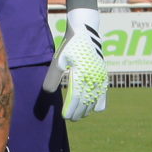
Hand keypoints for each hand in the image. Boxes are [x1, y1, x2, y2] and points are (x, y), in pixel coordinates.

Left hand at [41, 6, 107, 121]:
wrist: (86, 32)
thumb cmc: (69, 46)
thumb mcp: (58, 61)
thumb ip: (53, 77)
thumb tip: (47, 93)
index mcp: (81, 73)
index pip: (76, 96)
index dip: (71, 108)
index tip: (65, 117)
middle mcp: (93, 76)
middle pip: (86, 100)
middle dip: (78, 111)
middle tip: (70, 119)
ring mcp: (100, 76)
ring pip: (95, 98)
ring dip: (88, 109)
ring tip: (80, 116)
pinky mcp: (103, 74)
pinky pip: (104, 92)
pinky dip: (100, 102)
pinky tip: (94, 109)